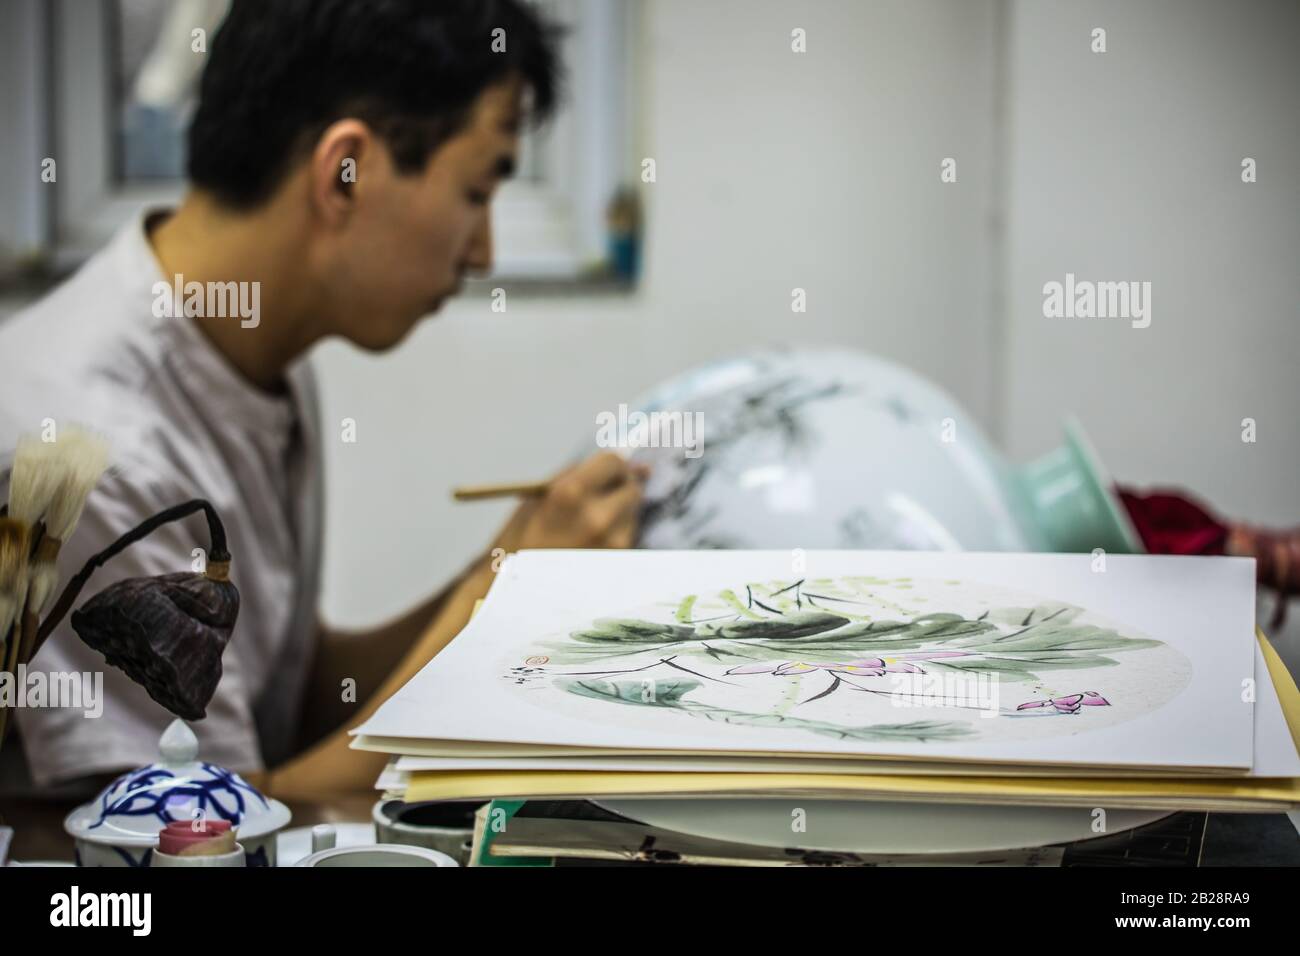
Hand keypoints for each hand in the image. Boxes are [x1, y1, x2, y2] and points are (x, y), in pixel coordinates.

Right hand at [495, 452, 647, 553]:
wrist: (514, 591)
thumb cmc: (522, 538)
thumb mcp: (540, 496)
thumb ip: (581, 473)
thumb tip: (633, 465)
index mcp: (570, 493)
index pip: (614, 462)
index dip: (610, 466)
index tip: (605, 474)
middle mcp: (596, 517)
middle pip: (631, 489)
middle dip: (619, 489)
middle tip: (599, 499)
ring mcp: (611, 544)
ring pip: (632, 515)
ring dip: (619, 514)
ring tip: (586, 529)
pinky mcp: (617, 565)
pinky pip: (628, 539)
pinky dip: (616, 536)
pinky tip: (590, 546)